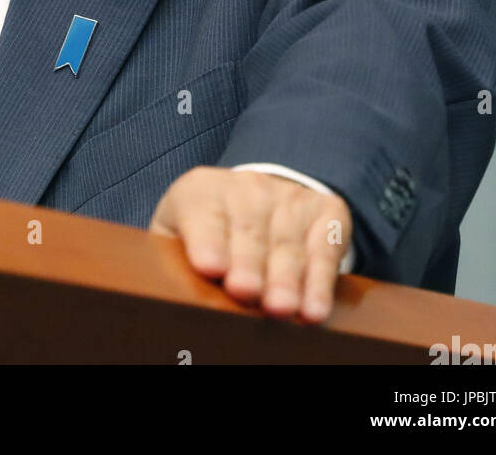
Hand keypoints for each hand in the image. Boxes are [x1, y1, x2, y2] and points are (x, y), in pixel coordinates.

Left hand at [149, 166, 352, 321]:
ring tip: (281, 308)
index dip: (207, 240)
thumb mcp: (178, 237)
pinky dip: (320, 282)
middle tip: (245, 291)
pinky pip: (325, 250)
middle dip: (248, 263)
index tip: (209, 267)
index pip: (203, 213)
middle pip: (248, 229)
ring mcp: (288, 196)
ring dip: (285, 278)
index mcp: (201, 190)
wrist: (257, 201)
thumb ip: (172, 257)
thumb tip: (169, 292)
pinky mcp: (325, 212)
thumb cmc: (207, 236)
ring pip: (287, 242)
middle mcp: (247, 186)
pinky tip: (314, 309)